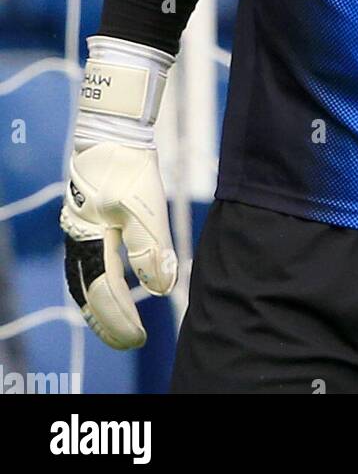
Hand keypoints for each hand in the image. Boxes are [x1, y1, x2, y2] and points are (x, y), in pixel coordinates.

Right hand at [61, 142, 176, 349]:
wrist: (113, 132)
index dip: (121, 319)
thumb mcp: (146, 207)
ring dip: (100, 307)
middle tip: (130, 342)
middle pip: (88, 294)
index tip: (139, 339)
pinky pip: (87, 265)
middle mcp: (79, 240)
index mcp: (90, 240)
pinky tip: (110, 289)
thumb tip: (162, 289)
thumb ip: (152, 248)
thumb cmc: (129, 167)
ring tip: (118, 326)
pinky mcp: (87, 221)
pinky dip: (97, 285)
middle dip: (108, 321)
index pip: (104, 293)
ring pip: (84, 281)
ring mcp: (80, 231)